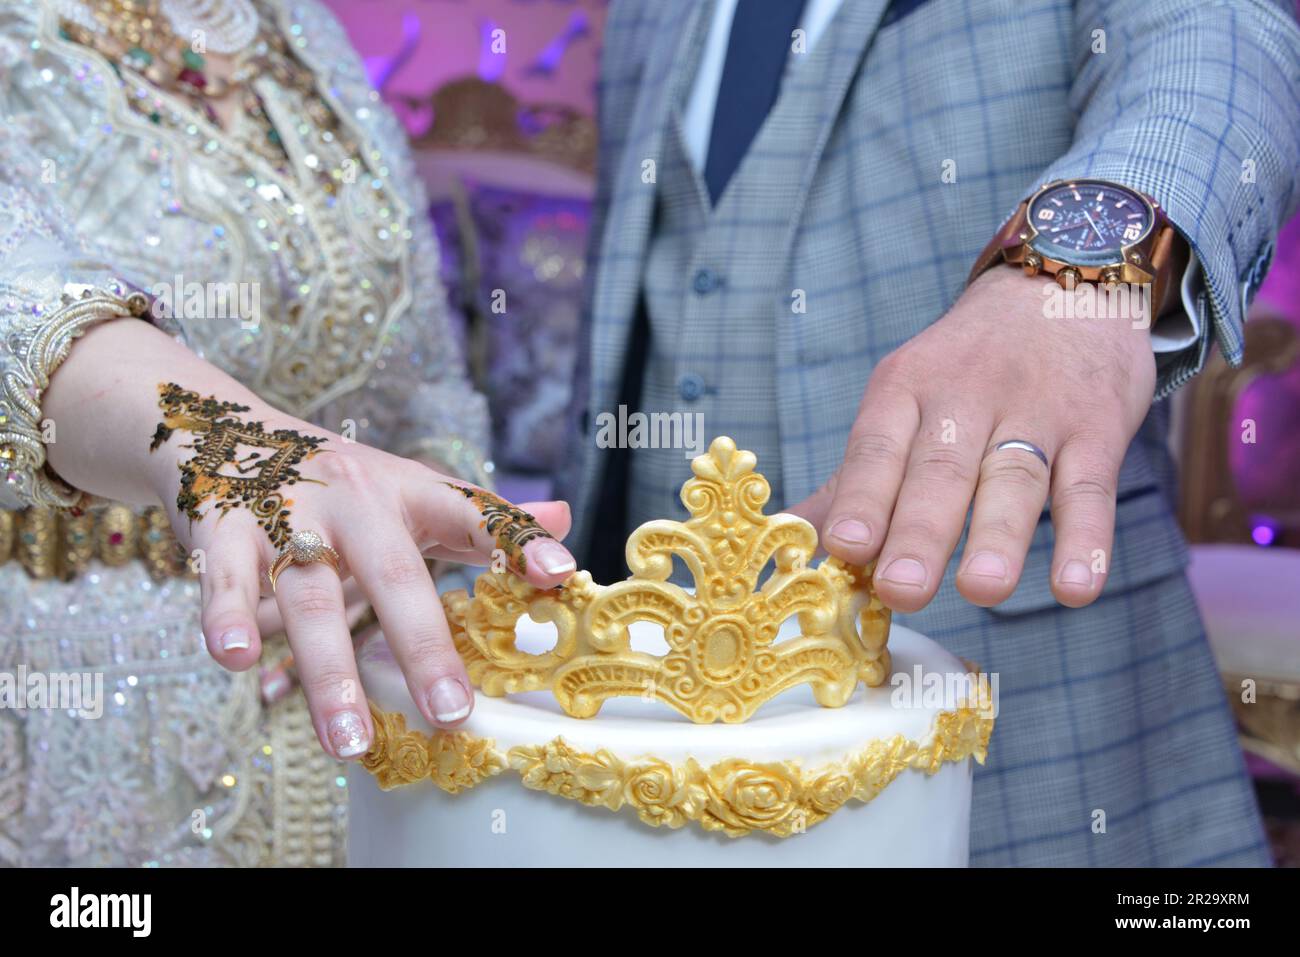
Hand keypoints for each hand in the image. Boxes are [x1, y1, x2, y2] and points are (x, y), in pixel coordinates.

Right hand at [42, 320, 576, 760]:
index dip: (518, 541)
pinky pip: (224, 582)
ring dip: (329, 674)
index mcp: (410, 493)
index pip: (474, 515)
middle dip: (423, 648)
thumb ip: (482, 517)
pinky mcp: (223, 532)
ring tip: (350, 744)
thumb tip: (566, 519)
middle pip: (394, 575)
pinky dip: (227, 619)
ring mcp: (287, 517)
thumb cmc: (343, 486)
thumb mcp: (415, 491)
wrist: (227, 434)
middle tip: (452, 715)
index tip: (562, 574)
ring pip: (310, 599)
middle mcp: (354, 503)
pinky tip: (239, 661)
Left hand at [788, 266, 1155, 611]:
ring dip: (997, 538)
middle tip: (902, 589)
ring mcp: (1036, 411)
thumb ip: (856, 476)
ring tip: (982, 590)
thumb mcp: (905, 397)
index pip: (878, 446)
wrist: (1066, 284)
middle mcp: (967, 395)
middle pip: (941, 469)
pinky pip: (1091, 488)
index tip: (845, 546)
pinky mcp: (1097, 429)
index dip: (862, 496)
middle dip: (921, 532)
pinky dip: (1086, 540)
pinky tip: (1075, 588)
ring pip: (1013, 478)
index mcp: (905, 388)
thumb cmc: (968, 366)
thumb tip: (792, 535)